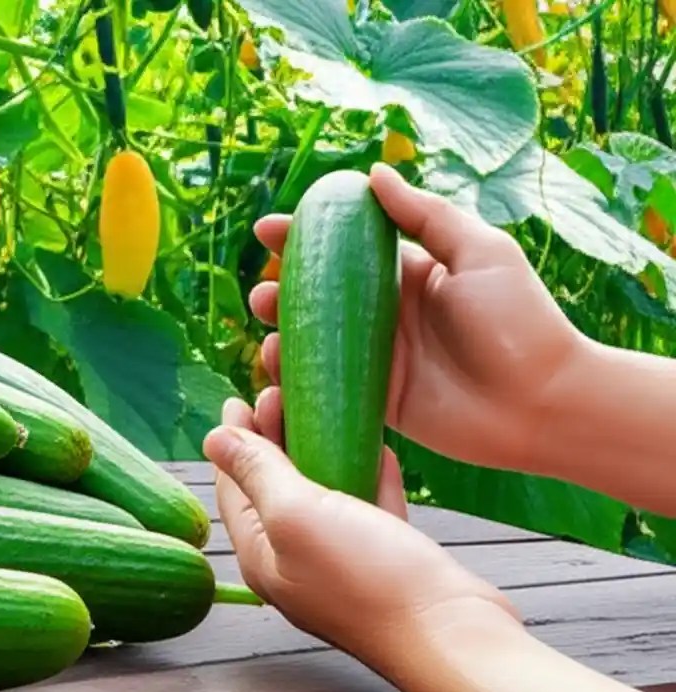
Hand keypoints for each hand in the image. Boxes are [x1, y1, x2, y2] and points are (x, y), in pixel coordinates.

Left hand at [205, 392, 518, 670]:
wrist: (452, 633)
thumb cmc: (367, 577)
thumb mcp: (296, 514)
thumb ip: (256, 473)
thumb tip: (213, 438)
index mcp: (261, 555)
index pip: (232, 488)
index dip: (234, 441)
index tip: (239, 398)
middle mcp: (295, 561)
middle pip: (273, 488)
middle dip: (271, 438)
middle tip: (278, 392)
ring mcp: (343, 562)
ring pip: (321, 495)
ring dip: (318, 451)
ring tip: (321, 409)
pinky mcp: (387, 559)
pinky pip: (369, 507)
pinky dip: (367, 475)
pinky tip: (375, 445)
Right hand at [250, 163, 585, 469]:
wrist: (542, 403)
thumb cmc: (520, 322)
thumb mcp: (479, 252)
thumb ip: (425, 215)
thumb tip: (375, 174)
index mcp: (411, 274)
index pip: (347, 249)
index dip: (303, 237)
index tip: (267, 230)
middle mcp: (390, 314)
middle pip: (320, 297)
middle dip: (282, 290)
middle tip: (264, 291)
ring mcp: (381, 359)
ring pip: (315, 342)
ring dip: (282, 333)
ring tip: (268, 329)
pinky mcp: (377, 400)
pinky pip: (326, 386)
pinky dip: (295, 378)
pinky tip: (277, 368)